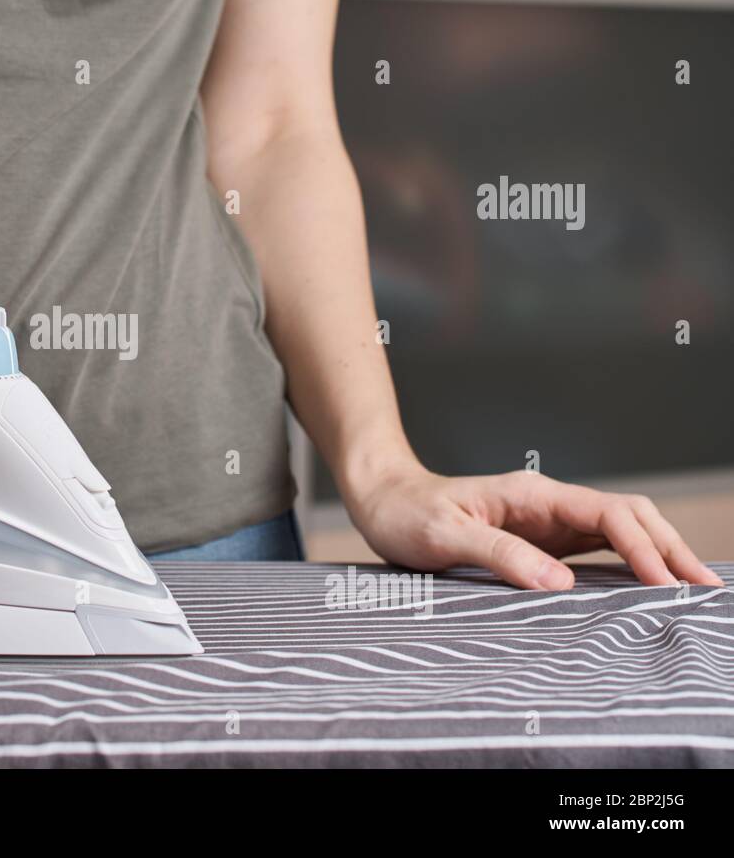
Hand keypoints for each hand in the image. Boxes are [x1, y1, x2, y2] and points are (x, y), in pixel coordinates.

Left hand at [345, 462, 723, 589]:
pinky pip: (595, 550)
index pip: (608, 514)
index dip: (642, 548)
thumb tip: (559, 584)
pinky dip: (629, 564)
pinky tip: (646, 587)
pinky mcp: (539, 540)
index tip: (663, 584)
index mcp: (533, 494)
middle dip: (670, 548)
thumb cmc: (408, 514)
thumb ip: (501, 555)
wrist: (383, 499)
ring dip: (657, 556)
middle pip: (629, 517)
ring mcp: (547, 522)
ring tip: (691, 591)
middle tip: (704, 590)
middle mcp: (548, 504)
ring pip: (620, 532)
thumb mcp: (447, 535)